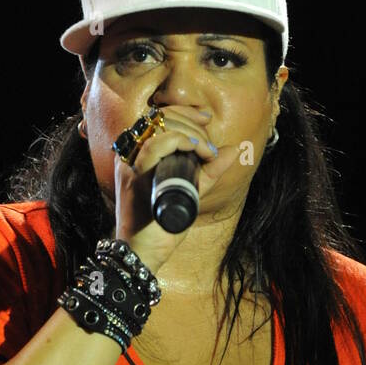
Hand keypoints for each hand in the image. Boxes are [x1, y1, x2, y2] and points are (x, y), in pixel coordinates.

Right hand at [114, 105, 241, 274]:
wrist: (142, 253)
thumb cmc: (162, 226)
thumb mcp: (191, 191)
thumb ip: (211, 171)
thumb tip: (235, 149)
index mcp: (139, 154)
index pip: (158, 117)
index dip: (184, 111)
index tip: (206, 117)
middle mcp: (130, 154)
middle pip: (159, 117)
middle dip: (191, 123)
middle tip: (208, 147)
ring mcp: (130, 163)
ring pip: (157, 126)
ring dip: (188, 132)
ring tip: (205, 151)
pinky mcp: (133, 176)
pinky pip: (154, 146)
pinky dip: (178, 141)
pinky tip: (196, 151)